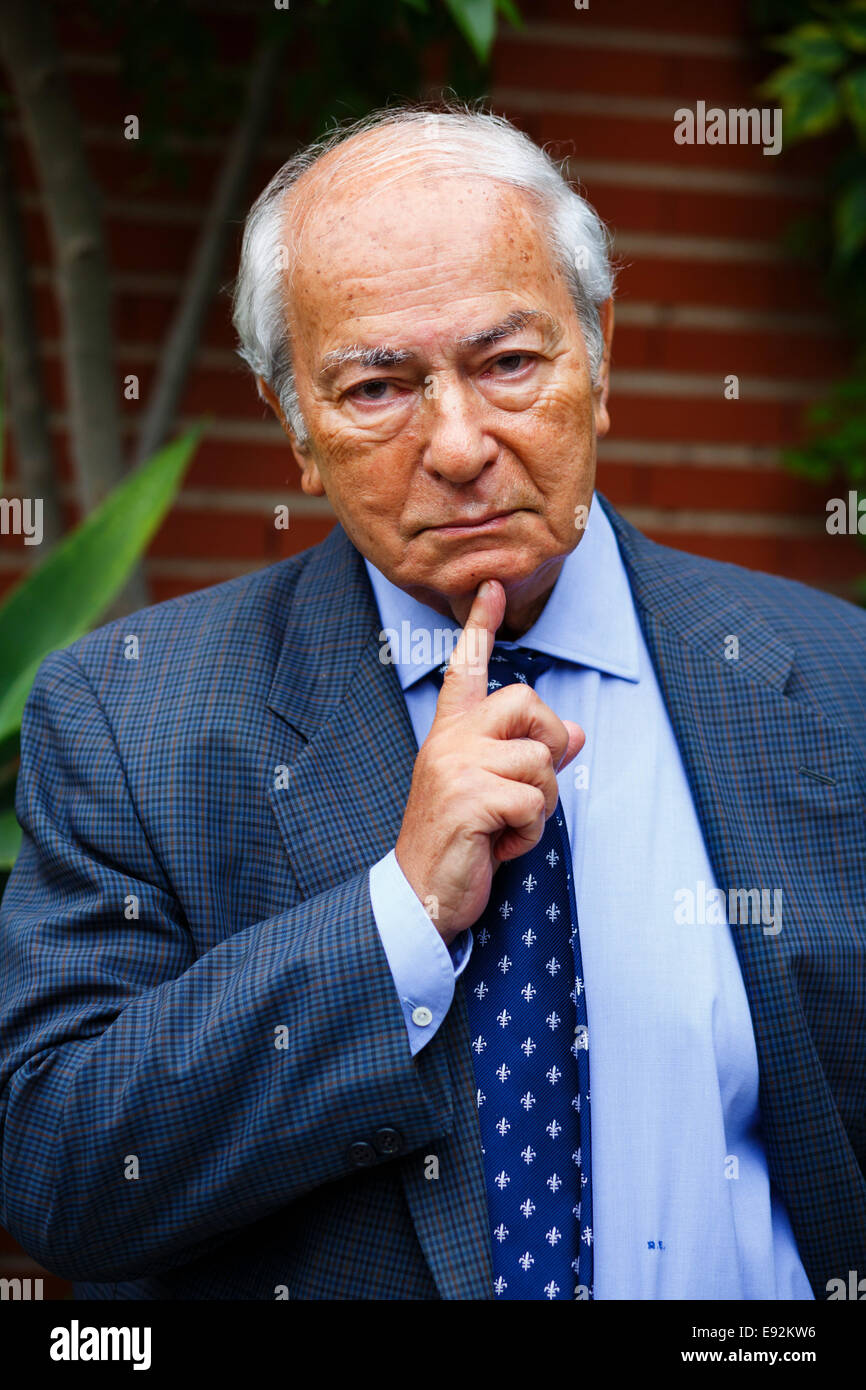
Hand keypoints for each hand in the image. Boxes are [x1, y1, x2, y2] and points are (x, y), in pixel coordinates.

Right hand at [394, 578, 584, 944]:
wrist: (420, 893)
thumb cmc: (460, 839)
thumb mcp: (493, 790)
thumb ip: (527, 755)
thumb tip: (575, 732)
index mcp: (450, 732)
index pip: (466, 668)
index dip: (480, 626)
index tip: (493, 586)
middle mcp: (449, 740)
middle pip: (527, 703)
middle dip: (547, 742)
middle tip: (528, 785)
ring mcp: (457, 767)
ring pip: (541, 761)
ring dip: (541, 804)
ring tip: (507, 826)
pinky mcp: (470, 799)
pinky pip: (534, 802)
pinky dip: (530, 832)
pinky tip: (500, 845)